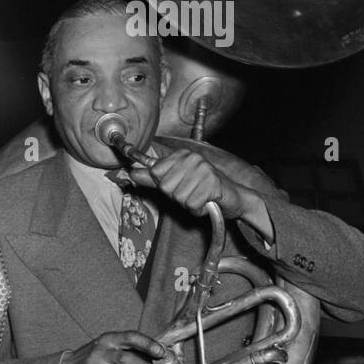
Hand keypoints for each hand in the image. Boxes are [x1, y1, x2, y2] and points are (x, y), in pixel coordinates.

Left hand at [128, 149, 270, 233]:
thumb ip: (152, 178)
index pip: (155, 173)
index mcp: (181, 154)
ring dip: (188, 204)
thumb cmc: (202, 190)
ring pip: (178, 197)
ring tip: (199, 198)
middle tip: (191, 193)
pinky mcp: (213, 184)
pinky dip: (197, 209)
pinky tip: (206, 203)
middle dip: (176, 196)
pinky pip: (191, 204)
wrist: (233, 198)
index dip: (164, 186)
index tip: (179, 185)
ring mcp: (204, 169)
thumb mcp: (175, 182)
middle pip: (165, 187)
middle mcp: (193, 158)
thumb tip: (130, 172)